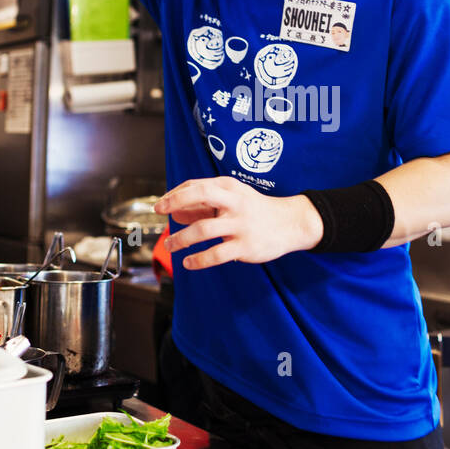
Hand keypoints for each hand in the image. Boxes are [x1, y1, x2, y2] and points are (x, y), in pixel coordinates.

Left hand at [156, 176, 322, 269]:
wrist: (291, 223)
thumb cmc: (255, 210)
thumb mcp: (234, 199)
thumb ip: (205, 204)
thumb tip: (175, 212)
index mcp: (230, 187)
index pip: (196, 185)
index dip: (175, 194)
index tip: (161, 204)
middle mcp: (235, 203)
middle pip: (201, 195)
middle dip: (175, 202)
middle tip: (159, 211)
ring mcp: (240, 225)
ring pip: (203, 230)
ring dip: (180, 238)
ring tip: (170, 245)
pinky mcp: (244, 246)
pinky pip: (215, 254)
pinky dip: (198, 260)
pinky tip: (188, 263)